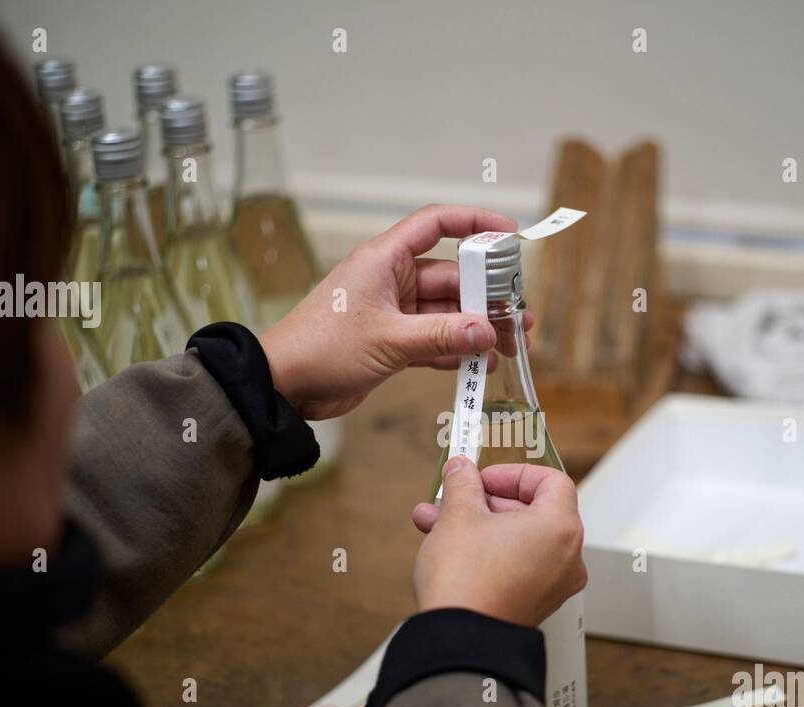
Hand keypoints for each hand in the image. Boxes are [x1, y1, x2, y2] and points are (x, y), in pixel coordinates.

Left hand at [259, 204, 520, 420]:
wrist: (284, 386)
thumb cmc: (323, 348)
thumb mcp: (389, 340)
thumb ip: (442, 335)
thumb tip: (487, 332)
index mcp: (385, 260)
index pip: (436, 224)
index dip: (474, 223)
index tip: (509, 234)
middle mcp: (392, 280)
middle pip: (452, 277)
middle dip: (487, 297)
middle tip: (518, 316)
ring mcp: (393, 312)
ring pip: (447, 313)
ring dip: (476, 328)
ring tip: (512, 344)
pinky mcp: (391, 341)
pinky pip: (434, 339)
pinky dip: (455, 350)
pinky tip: (480, 364)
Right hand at [410, 458, 587, 628]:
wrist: (458, 642)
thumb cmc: (466, 581)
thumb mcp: (458, 516)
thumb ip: (463, 484)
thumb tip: (461, 470)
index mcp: (561, 528)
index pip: (551, 481)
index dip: (514, 473)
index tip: (483, 478)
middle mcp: (568, 557)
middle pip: (533, 511)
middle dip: (486, 501)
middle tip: (455, 496)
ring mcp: (554, 584)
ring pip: (518, 539)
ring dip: (478, 525)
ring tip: (434, 520)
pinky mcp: (535, 603)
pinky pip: (517, 564)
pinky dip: (489, 551)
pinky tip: (447, 546)